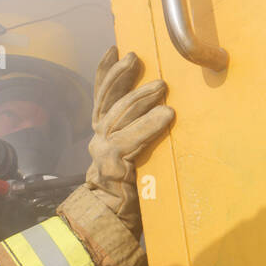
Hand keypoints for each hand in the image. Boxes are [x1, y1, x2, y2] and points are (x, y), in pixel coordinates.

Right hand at [83, 48, 174, 233]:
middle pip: (108, 99)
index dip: (105, 71)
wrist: (111, 216)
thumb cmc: (131, 184)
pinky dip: (150, 125)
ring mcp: (103, 148)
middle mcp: (98, 135)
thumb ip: (138, 130)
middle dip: (122, 76)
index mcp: (102, 129)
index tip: (115, 49)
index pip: (101, 94)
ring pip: (120, 114)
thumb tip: (165, 104)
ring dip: (141, 97)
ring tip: (160, 86)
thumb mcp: (133, 150)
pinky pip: (131, 138)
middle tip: (137, 59)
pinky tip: (166, 114)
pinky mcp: (112, 163)